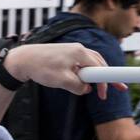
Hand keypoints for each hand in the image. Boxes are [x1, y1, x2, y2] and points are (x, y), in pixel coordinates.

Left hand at [6, 43, 127, 99]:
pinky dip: (86, 72)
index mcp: (79, 53)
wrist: (23, 60)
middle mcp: (78, 48)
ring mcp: (72, 50)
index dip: (110, 80)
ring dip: (96, 76)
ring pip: (91, 63)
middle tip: (112, 91)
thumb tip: (86, 89)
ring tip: (98, 89)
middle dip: (106, 78)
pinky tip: (83, 81)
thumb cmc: (41, 68)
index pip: (101, 67)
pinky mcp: (67, 53)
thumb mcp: (62, 81)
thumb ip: (78, 87)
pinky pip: (82, 63)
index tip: (117, 88)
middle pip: (100, 63)